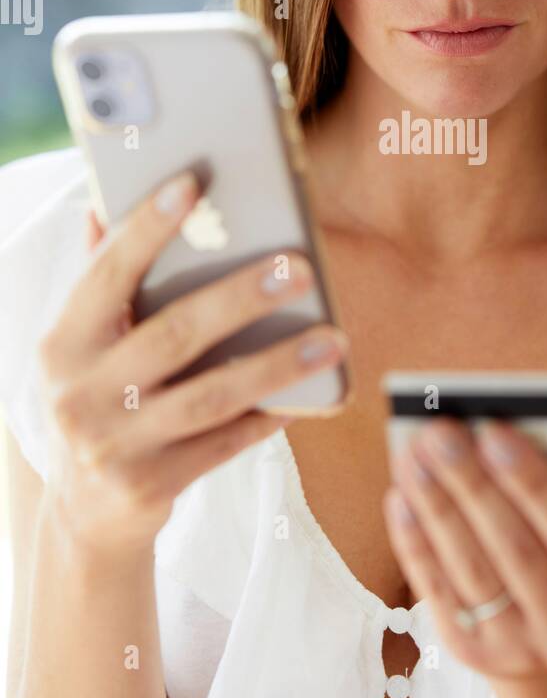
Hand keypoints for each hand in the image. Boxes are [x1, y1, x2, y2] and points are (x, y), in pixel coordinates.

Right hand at [36, 168, 348, 556]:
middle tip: (299, 268)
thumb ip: (101, 278)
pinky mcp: (150, 487)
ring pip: (211, 395)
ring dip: (278, 365)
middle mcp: (79, 393)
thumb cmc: (101, 399)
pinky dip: (268, 417)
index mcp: (63, 343)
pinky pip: (224, 444)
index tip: (193, 184)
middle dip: (240, 298)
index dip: (147, 228)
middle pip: (173, 334)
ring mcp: (114, 445)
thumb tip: (110, 199)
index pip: (106, 274)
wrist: (84, 513)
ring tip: (332, 339)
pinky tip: (310, 397)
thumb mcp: (84, 346)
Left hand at [383, 417, 546, 686]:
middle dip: (474, 485)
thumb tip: (490, 435)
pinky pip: (437, 590)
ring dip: (437, 506)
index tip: (494, 431)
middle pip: (516, 550)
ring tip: (413, 457)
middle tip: (441, 434)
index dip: (534, 481)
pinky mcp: (471, 651)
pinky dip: (416, 540)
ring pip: (471, 570)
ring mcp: (519, 648)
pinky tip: (401, 498)